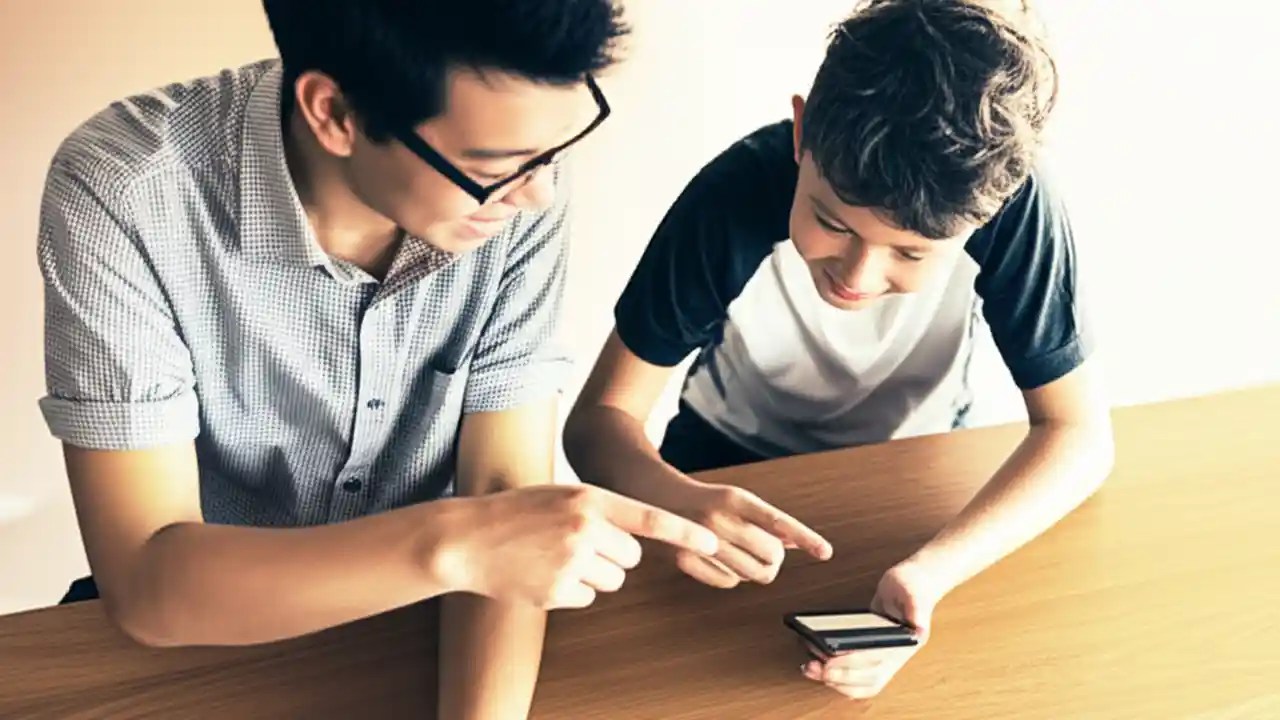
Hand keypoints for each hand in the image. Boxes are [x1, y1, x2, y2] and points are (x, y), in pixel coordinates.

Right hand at [445, 485, 718, 609]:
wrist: (467, 538)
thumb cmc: (516, 513)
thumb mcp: (561, 495)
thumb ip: (598, 511)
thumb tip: (634, 541)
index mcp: (589, 498)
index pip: (649, 518)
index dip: (684, 532)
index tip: (711, 541)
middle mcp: (585, 528)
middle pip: (631, 557)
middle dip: (614, 557)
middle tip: (579, 546)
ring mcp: (571, 561)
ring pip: (612, 580)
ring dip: (594, 575)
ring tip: (556, 558)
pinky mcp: (557, 591)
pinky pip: (587, 597)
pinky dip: (571, 591)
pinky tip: (544, 574)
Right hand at [667, 480, 832, 588]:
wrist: (653, 494)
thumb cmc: (703, 499)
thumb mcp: (736, 499)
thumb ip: (767, 520)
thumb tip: (800, 542)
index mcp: (734, 498)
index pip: (779, 521)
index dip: (805, 538)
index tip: (826, 552)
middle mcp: (718, 518)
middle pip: (771, 555)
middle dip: (774, 559)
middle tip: (765, 553)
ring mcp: (701, 541)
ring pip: (752, 573)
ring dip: (754, 569)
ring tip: (740, 554)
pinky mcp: (685, 561)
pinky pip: (729, 583)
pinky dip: (732, 577)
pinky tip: (720, 562)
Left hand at [801, 562, 939, 698]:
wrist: (913, 583)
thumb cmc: (913, 586)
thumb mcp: (912, 590)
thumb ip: (915, 607)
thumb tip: (918, 628)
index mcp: (905, 644)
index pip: (877, 663)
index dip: (852, 666)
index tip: (830, 664)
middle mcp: (893, 656)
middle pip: (866, 679)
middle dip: (839, 678)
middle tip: (814, 668)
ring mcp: (882, 658)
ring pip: (859, 682)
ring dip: (834, 681)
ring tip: (810, 669)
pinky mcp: (869, 654)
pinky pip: (853, 674)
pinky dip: (836, 676)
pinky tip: (817, 663)